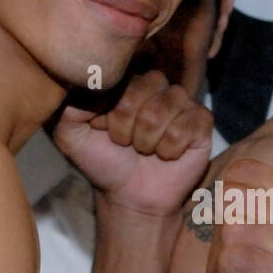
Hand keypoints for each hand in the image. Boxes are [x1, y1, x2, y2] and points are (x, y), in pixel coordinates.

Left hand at [52, 70, 212, 217]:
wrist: (129, 196)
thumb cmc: (103, 162)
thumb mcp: (71, 135)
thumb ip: (70, 106)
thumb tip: (92, 86)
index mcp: (126, 81)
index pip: (120, 76)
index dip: (109, 109)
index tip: (102, 129)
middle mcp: (156, 86)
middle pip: (144, 88)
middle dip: (126, 125)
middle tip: (125, 143)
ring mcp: (181, 102)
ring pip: (163, 109)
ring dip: (147, 140)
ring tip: (144, 150)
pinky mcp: (201, 122)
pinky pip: (185, 126)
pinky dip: (169, 149)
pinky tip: (166, 155)